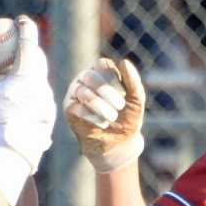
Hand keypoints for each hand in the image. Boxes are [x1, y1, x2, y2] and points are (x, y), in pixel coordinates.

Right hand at [0, 16, 56, 165]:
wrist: (15, 147)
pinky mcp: (49, 113)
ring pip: (40, 80)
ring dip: (30, 74)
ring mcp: (48, 99)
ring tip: (17, 76)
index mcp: (28, 74)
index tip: (22, 20)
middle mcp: (42, 83)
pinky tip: (21, 101)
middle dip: (30, 50)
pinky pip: (40, 97)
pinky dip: (31, 93)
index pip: (29, 43)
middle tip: (19, 48)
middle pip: (38, 60)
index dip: (26, 28)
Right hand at [62, 57, 146, 173]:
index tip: (124, 94)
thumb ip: (133, 81)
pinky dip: (92, 116)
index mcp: (101, 71)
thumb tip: (124, 61)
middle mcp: (85, 78)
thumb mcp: (136, 100)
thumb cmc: (128, 118)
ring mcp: (75, 93)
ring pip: (83, 92)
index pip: (102, 64)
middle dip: (106, 92)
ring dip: (101, 106)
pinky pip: (76, 108)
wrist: (118, 143)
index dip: (114, 79)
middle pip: (90, 76)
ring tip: (112, 117)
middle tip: (120, 107)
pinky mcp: (68, 108)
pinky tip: (103, 123)